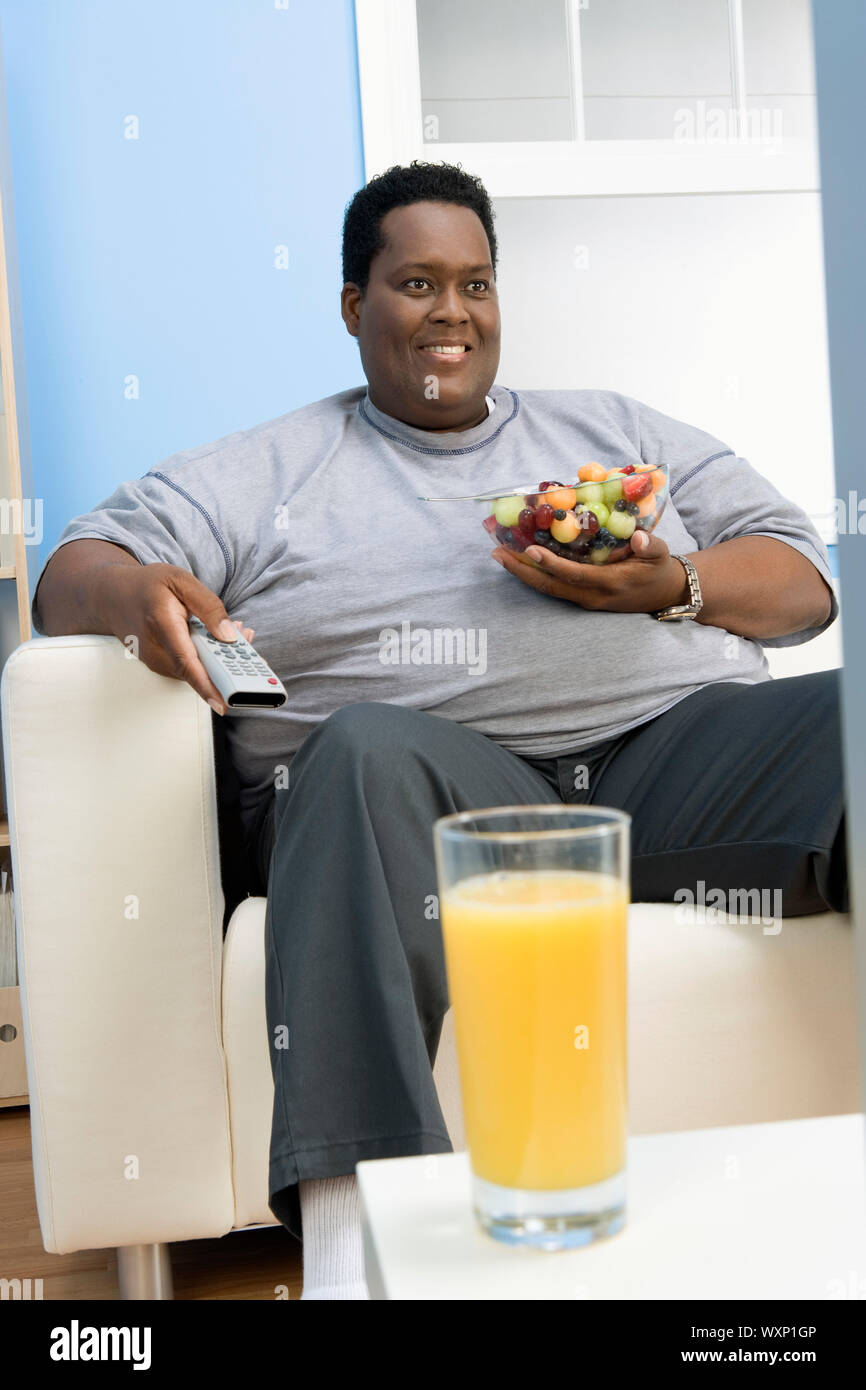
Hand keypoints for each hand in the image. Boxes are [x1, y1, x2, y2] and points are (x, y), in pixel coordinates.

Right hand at [100, 562, 254, 713]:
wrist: (113, 596)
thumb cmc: (148, 586)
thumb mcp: (181, 580)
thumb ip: (208, 606)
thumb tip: (229, 635)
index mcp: (161, 623)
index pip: (186, 661)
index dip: (206, 684)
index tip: (224, 703)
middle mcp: (155, 650)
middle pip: (198, 670)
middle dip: (231, 662)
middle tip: (251, 639)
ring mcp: (156, 662)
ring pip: (197, 671)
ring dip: (223, 658)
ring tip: (242, 632)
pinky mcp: (161, 666)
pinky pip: (191, 668)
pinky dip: (210, 657)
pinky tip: (224, 640)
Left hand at [491, 529, 688, 612]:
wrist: (666, 594)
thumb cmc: (659, 570)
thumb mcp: (660, 555)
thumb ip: (650, 546)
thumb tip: (639, 538)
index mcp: (609, 584)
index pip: (574, 575)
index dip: (551, 564)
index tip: (530, 550)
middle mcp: (592, 596)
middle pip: (550, 586)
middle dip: (522, 570)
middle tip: (497, 553)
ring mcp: (585, 600)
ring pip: (548, 589)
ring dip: (523, 573)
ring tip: (499, 555)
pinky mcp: (582, 597)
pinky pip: (554, 587)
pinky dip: (535, 574)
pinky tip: (520, 561)